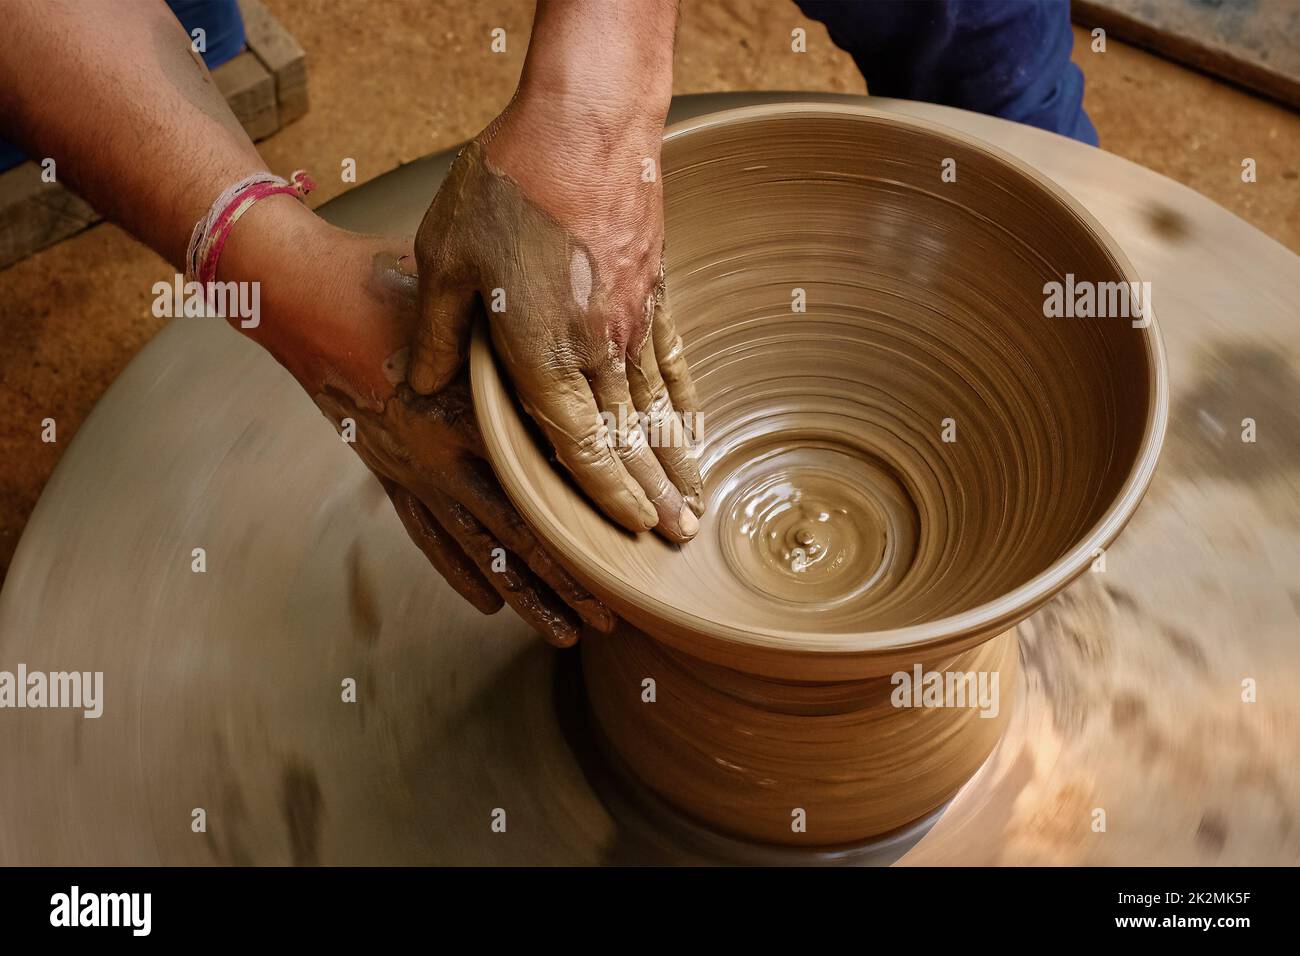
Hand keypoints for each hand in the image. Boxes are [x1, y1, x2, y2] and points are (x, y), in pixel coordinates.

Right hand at [224, 202, 613, 646]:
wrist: (309, 300)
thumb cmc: (396, 289)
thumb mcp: (475, 316)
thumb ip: (526, 358)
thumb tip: (593, 385)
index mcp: (474, 414)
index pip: (545, 488)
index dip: (589, 527)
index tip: (630, 552)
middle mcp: (444, 456)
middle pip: (519, 536)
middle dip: (569, 582)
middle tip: (611, 619)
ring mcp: (413, 472)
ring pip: (478, 551)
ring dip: (523, 596)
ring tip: (562, 633)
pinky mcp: (388, 475)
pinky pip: (428, 537)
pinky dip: (459, 572)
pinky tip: (487, 602)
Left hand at [407, 94, 703, 542]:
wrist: (586, 122)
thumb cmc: (508, 186)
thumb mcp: (444, 258)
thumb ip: (435, 331)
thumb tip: (417, 383)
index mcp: (541, 354)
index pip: (579, 446)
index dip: (607, 494)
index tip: (630, 529)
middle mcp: (597, 349)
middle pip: (631, 439)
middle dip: (656, 492)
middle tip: (680, 536)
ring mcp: (633, 320)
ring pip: (658, 406)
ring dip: (678, 456)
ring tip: (698, 498)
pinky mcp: (653, 288)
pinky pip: (673, 359)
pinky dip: (683, 398)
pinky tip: (693, 421)